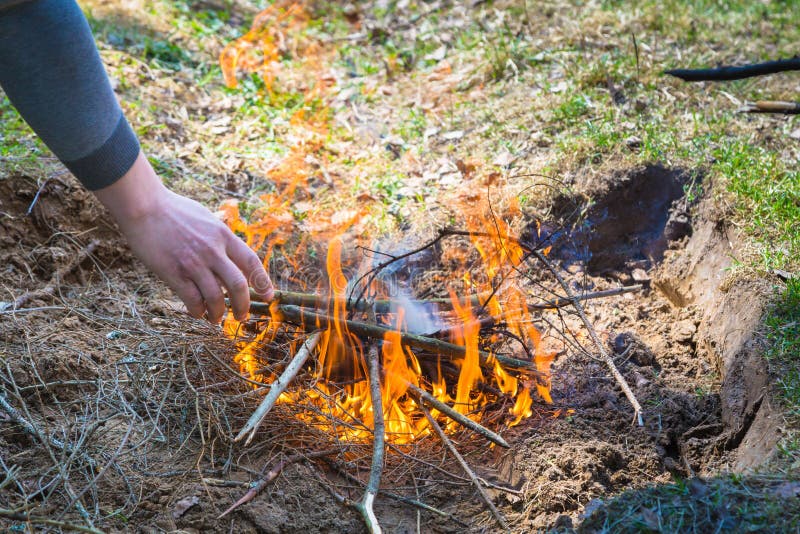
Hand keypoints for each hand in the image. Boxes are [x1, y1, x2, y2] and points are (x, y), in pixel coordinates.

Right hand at [94, 152, 273, 322]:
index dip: (263, 281)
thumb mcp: (206, 218)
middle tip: (241, 317)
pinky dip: (197, 311)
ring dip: (217, 313)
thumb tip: (231, 253)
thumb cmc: (174, 211)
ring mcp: (193, 262)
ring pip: (215, 298)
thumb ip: (219, 237)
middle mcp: (213, 250)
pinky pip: (192, 300)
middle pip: (238, 286)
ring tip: (215, 319)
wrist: (144, 206)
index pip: (251, 262)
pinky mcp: (174, 272)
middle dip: (243, 306)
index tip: (269, 296)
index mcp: (223, 235)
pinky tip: (197, 313)